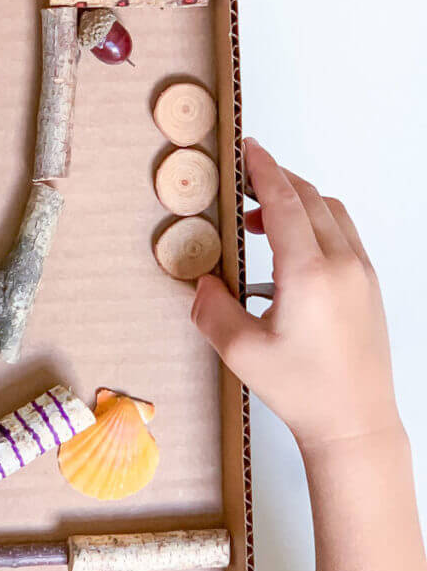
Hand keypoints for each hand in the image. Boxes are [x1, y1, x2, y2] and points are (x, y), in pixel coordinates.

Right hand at [191, 139, 399, 451]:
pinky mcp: (369, 288)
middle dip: (278, 181)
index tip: (248, 149)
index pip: (286, 203)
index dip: (263, 171)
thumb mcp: (240, 350)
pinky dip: (317, 223)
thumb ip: (211, 308)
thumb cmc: (302, 390)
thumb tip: (201, 282)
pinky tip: (293, 246)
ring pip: (332, 213)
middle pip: (311, 199)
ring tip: (264, 217)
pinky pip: (345, 235)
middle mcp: (343, 265)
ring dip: (299, 202)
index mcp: (309, 273)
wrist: (354, 421)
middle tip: (247, 176)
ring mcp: (362, 274)